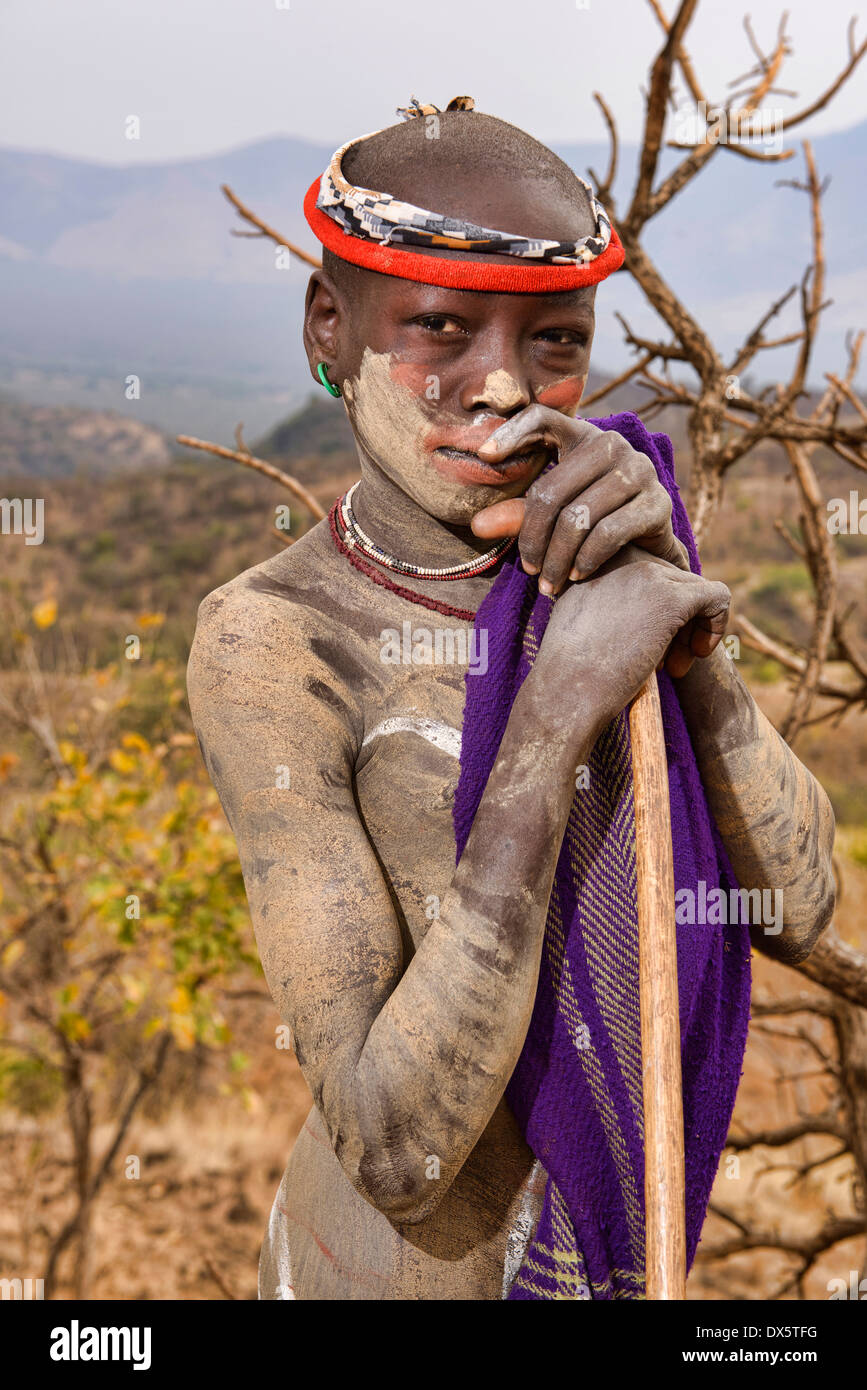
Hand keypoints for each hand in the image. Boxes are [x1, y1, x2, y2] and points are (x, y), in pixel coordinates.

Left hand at [471, 406, 687, 594]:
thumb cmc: (593, 522)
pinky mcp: (657, 503)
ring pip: (580, 516)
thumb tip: (476, 526)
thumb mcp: (556, 512)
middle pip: (553, 489)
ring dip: (558, 558)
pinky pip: (609, 533)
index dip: (512, 432)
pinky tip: (576, 576)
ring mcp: (639, 471)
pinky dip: (586, 559)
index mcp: (582, 436)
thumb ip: (519, 515)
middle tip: (528, 569)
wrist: (651, 546)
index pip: (542, 418)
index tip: (484, 456)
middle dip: (534, 538)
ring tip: (548, 582)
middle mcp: (613, 445)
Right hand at [530, 547, 730, 735]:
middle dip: (675, 622)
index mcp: (595, 556)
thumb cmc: (570, 668)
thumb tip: (656, 603)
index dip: (651, 608)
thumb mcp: (584, 617)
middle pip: (672, 578)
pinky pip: (716, 596)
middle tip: (663, 664)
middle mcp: (620, 553)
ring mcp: (646, 572)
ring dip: (691, 628)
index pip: (646, 570)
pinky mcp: (670, 597)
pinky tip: (698, 654)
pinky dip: (716, 624)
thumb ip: (613, 599)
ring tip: (674, 666)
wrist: (565, 691)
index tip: (640, 643)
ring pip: (695, 588)